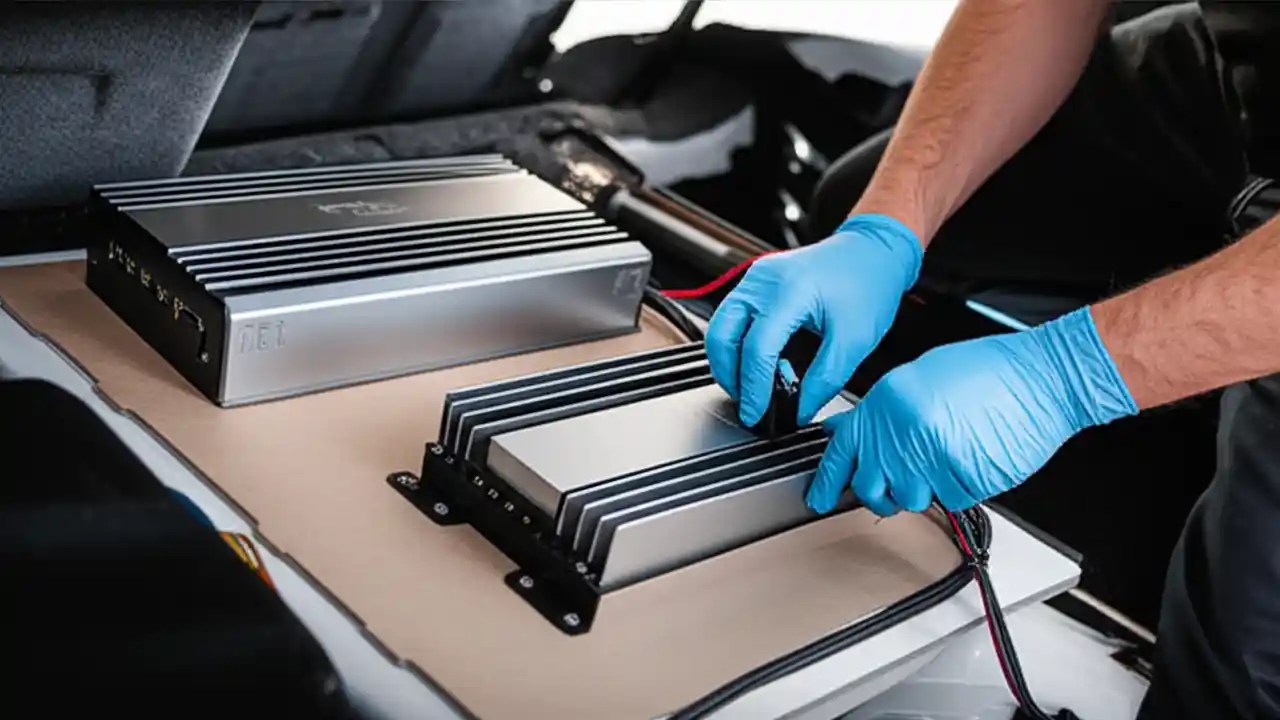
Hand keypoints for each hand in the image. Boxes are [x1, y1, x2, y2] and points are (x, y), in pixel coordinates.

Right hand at [706, 214, 922, 426]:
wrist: (873, 250)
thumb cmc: (868, 284)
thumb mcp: (855, 341)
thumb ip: (825, 380)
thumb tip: (800, 410)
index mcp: (790, 291)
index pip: (757, 349)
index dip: (754, 388)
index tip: (756, 413)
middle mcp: (764, 281)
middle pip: (722, 336)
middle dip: (728, 376)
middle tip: (747, 403)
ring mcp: (755, 278)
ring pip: (720, 327)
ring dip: (727, 361)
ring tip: (751, 387)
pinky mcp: (756, 281)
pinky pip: (731, 317)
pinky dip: (736, 345)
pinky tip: (757, 363)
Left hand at [805, 307, 1137, 515]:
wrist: (1043, 378)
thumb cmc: (991, 371)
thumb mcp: (919, 377)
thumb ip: (882, 410)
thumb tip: (850, 432)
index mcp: (886, 403)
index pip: (841, 452)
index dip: (826, 480)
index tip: (818, 496)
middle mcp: (902, 433)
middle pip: (871, 488)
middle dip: (880, 493)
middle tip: (896, 485)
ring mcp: (931, 459)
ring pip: (912, 498)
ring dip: (925, 488)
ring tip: (948, 457)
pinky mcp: (963, 481)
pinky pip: (951, 500)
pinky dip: (960, 487)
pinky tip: (973, 457)